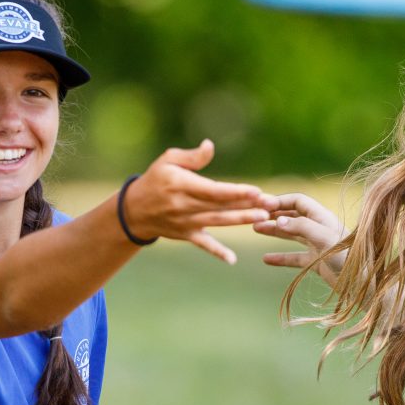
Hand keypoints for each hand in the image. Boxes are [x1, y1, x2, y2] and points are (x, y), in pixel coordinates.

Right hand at [121, 139, 277, 263]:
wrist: (133, 210)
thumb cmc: (155, 179)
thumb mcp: (168, 161)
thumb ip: (192, 157)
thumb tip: (210, 145)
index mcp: (182, 185)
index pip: (213, 190)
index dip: (235, 192)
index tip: (256, 191)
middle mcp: (185, 206)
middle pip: (221, 206)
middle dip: (247, 205)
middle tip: (271, 205)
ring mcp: (186, 222)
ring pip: (218, 222)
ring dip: (241, 221)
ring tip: (264, 219)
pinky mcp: (186, 234)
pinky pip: (203, 244)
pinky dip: (217, 252)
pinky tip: (232, 259)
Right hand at [253, 192, 347, 284]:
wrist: (361, 285)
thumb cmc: (347, 258)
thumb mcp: (324, 238)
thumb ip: (302, 227)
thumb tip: (278, 220)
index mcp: (323, 217)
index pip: (298, 201)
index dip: (280, 201)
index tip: (261, 205)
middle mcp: (319, 228)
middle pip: (292, 215)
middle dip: (273, 214)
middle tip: (253, 215)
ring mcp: (317, 245)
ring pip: (291, 234)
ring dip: (274, 231)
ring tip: (255, 229)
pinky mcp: (316, 262)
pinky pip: (294, 257)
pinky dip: (280, 257)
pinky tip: (266, 259)